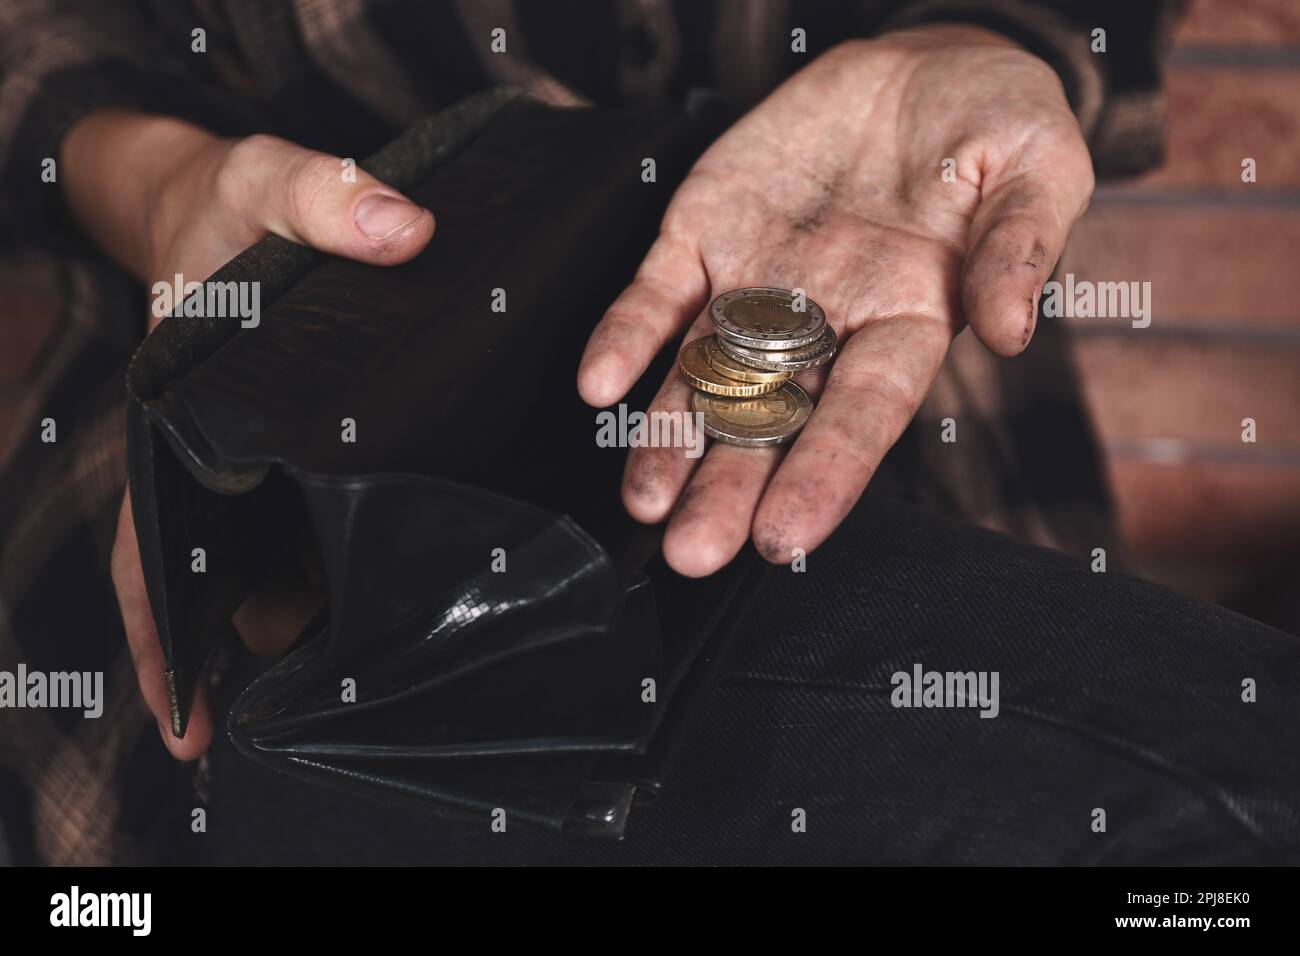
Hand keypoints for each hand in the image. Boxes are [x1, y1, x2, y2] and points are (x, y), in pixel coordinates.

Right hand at [62, 110, 434, 756]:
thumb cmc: (233, 204)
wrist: (229, 200)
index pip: (158, 544)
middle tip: (300, 709)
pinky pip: (311, 513)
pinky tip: (392, 576)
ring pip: (270, 556)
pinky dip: (340, 548)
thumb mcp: (270, 180)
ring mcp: (258, 455)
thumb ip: (329, 198)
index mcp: (178, 415)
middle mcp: (212, 451)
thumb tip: (408, 231)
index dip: (163, 636)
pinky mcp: (304, 445)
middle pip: (216, 576)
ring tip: (366, 662)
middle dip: (247, 644)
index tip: (187, 722)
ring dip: (306, 608)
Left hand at [577, 25, 1093, 575]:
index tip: (787, 536)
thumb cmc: (994, 123)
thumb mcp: (1038, 167)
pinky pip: (658, 294)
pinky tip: (601, 383)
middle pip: (773, 418)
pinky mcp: (706, 234)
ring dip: (669, 438)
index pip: (864, 414)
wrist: (921, 66)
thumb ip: (1021, 245)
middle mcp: (826, 321)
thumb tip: (1010, 330)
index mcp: (910, 320)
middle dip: (730, 485)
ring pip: (706, 375)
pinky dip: (627, 335)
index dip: (825, 474)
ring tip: (643, 501)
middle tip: (693, 553)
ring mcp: (758, 283)